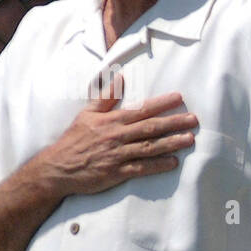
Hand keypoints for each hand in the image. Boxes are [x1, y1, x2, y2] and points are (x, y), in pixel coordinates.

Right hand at [37, 74, 197, 197]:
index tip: (179, 98)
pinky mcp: (117, 172)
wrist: (57, 168)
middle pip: (150, 127)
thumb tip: (120, 77)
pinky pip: (142, 168)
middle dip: (173, 122)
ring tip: (190, 139)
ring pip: (149, 147)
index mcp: (111, 120)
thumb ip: (106, 97)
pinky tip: (174, 162)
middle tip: (194, 119)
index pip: (140, 109)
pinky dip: (158, 165)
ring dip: (171, 143)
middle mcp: (116, 136)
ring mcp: (118, 155)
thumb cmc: (74, 140)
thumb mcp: (87, 114)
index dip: (161, 103)